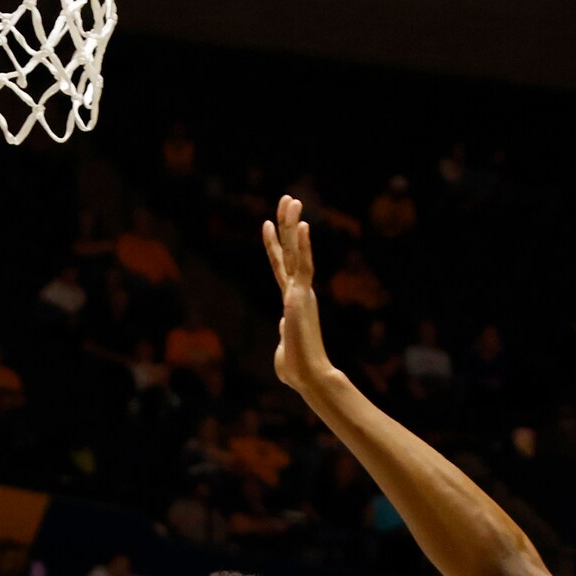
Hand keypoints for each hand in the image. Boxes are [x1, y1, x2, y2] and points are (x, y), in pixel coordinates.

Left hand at [260, 196, 335, 393]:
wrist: (308, 377)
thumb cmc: (297, 369)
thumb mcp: (285, 345)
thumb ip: (285, 333)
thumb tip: (285, 328)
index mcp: (292, 301)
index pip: (281, 266)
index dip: (274, 245)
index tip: (267, 224)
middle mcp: (297, 291)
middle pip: (290, 251)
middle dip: (287, 224)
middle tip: (288, 199)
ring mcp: (300, 292)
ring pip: (296, 252)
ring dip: (293, 225)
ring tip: (292, 200)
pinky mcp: (300, 297)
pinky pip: (303, 266)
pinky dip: (302, 246)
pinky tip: (302, 226)